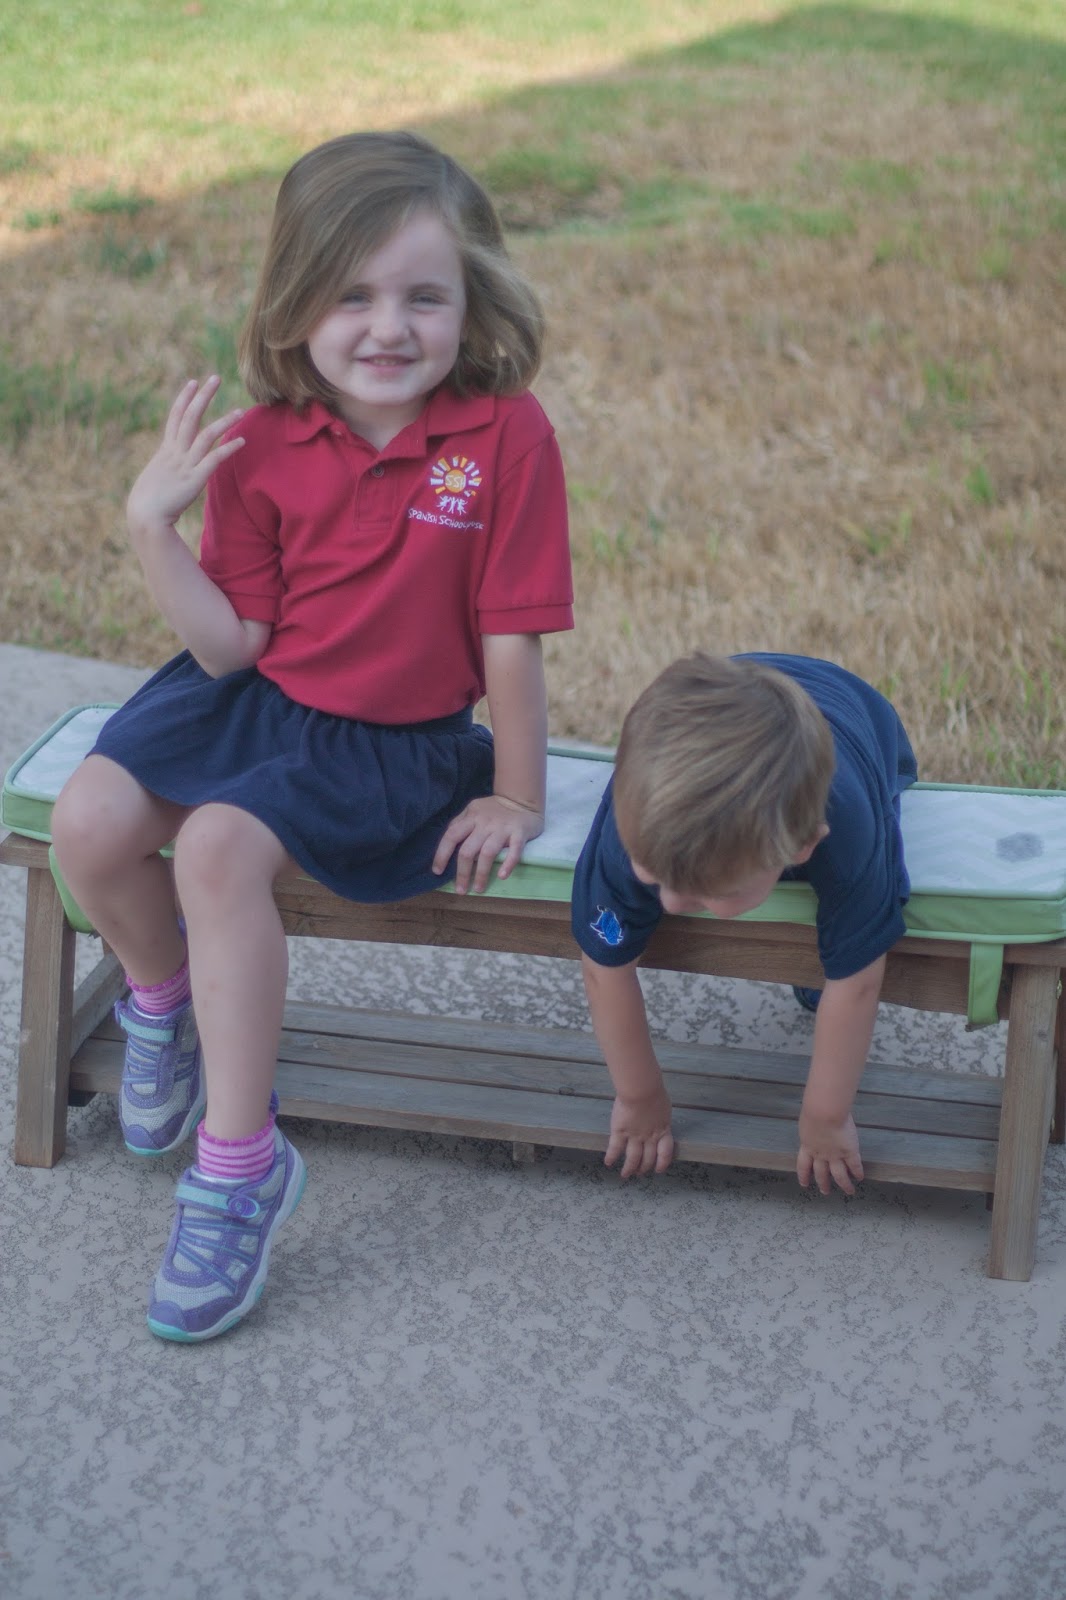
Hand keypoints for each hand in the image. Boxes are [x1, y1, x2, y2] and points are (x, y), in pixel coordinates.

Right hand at [127, 376, 244, 531]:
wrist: (145, 516)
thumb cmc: (148, 502)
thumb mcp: (156, 477)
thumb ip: (166, 468)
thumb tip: (171, 467)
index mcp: (165, 450)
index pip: (175, 417)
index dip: (184, 398)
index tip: (193, 382)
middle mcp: (175, 452)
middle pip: (190, 417)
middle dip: (203, 396)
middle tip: (215, 378)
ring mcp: (185, 464)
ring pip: (205, 435)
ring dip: (224, 421)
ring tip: (240, 411)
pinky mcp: (195, 479)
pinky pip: (214, 459)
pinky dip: (228, 449)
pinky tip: (241, 441)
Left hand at [432, 794, 542, 894]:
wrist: (521, 799)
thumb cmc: (493, 809)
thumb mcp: (473, 810)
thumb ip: (460, 824)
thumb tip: (446, 844)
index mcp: (471, 817)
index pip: (451, 836)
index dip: (442, 854)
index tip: (437, 872)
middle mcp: (484, 823)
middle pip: (468, 850)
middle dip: (462, 873)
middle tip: (461, 890)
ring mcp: (502, 828)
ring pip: (488, 853)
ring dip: (482, 874)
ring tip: (478, 889)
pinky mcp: (520, 833)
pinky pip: (514, 850)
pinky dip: (508, 864)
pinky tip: (502, 876)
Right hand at [605, 1088, 674, 1179]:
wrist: (641, 1090)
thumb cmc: (654, 1092)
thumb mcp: (663, 1107)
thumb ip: (660, 1116)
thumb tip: (658, 1117)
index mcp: (662, 1131)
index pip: (665, 1153)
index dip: (662, 1163)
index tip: (658, 1170)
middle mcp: (649, 1138)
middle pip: (648, 1158)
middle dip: (643, 1168)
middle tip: (639, 1173)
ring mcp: (634, 1136)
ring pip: (632, 1158)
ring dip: (629, 1168)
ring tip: (625, 1174)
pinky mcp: (620, 1132)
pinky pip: (615, 1148)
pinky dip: (611, 1157)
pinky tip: (608, 1162)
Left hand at [796, 1110, 863, 1195]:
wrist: (824, 1112)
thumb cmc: (813, 1110)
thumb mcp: (807, 1122)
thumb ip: (811, 1129)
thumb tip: (813, 1124)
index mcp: (807, 1147)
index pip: (803, 1166)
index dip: (804, 1176)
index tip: (804, 1184)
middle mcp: (820, 1155)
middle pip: (821, 1174)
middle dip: (823, 1184)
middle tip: (825, 1191)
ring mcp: (835, 1155)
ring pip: (839, 1176)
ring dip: (844, 1185)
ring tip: (849, 1191)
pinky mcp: (849, 1152)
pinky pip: (855, 1166)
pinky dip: (858, 1172)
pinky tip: (860, 1177)